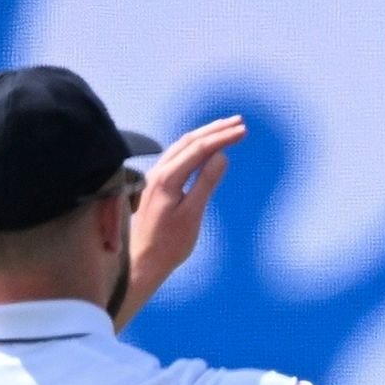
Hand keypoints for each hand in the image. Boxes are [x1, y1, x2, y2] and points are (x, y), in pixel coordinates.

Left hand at [122, 115, 248, 325]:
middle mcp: (158, 172)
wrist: (141, 262)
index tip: (243, 131)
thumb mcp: (192, 214)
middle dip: (215, 130)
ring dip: (204, 135)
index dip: (222, 137)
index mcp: (167, 178)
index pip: (199, 149)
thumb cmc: (168, 244)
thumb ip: (206, 183)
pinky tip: (203, 148)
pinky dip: (194, 147)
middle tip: (239, 122)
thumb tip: (222, 156)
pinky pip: (176, 156)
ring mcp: (155, 177)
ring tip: (225, 129)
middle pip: (189, 142)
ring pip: (181, 147)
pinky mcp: (156, 185)